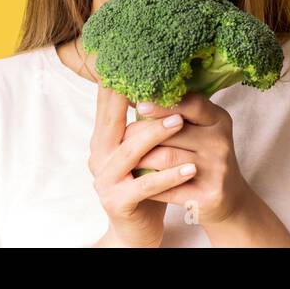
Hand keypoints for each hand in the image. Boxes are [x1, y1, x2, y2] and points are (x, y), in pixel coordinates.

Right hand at [88, 86, 196, 246]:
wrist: (136, 230)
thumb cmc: (145, 182)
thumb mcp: (145, 151)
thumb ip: (147, 123)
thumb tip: (169, 84)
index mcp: (104, 139)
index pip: (108, 105)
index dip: (119, 82)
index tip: (134, 58)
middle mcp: (99, 156)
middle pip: (113, 122)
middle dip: (138, 102)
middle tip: (163, 86)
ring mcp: (106, 180)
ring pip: (131, 152)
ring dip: (157, 135)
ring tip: (181, 123)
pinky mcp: (118, 202)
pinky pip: (146, 186)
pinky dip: (169, 176)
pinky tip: (190, 167)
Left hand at [132, 93, 253, 225]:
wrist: (228, 197)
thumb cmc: (205, 157)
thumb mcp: (202, 130)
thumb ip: (178, 115)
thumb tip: (136, 99)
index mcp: (219, 120)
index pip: (192, 105)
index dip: (163, 105)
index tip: (138, 105)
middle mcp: (220, 142)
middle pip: (172, 132)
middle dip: (142, 134)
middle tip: (122, 137)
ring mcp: (216, 169)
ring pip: (165, 158)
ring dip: (140, 159)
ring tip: (127, 159)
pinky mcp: (207, 194)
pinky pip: (167, 187)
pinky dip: (148, 183)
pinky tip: (137, 181)